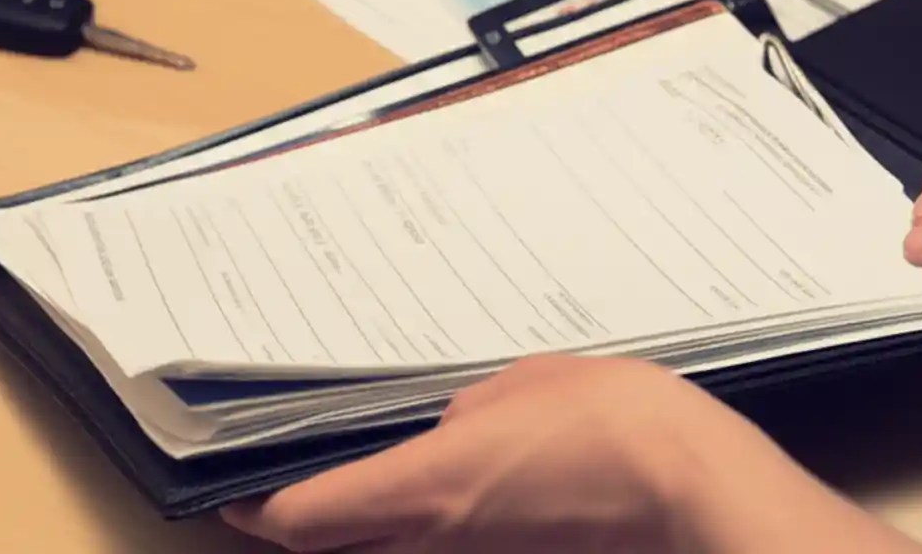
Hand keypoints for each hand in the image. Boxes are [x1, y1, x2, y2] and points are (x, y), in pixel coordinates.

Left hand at [220, 355, 921, 553]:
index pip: (306, 520)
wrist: (690, 485)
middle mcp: (440, 539)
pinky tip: (441, 487)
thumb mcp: (521, 384)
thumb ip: (466, 411)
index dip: (256, 509)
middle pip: (337, 548)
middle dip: (301, 521)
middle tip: (279, 485)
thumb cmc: (612, 420)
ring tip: (356, 476)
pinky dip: (421, 527)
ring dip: (361, 525)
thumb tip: (447, 428)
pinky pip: (446, 549)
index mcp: (427, 486)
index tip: (231, 493)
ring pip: (390, 552)